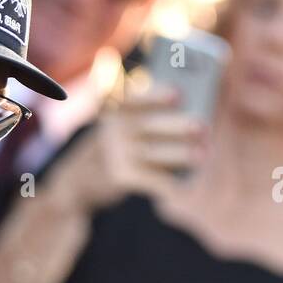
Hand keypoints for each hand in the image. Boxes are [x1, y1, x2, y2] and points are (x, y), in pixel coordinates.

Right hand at [43, 81, 206, 214]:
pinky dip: (169, 184)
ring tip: (203, 154)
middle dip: (177, 126)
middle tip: (203, 127)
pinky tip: (186, 187)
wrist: (79, 180)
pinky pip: (150, 179)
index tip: (179, 94)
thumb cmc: (115, 145)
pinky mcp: (119, 177)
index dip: (156, 96)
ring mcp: (114, 154)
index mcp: (114, 109)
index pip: (135, 99)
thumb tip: (196, 117)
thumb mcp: (119, 123)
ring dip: (181, 155)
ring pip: (154, 153)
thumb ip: (146, 114)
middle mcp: (112, 130)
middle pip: (149, 126)